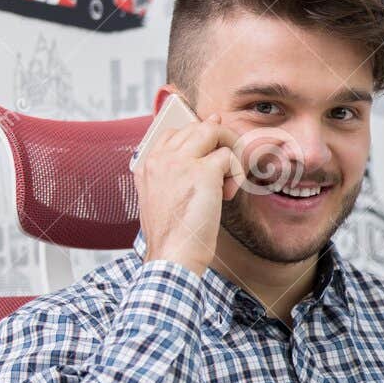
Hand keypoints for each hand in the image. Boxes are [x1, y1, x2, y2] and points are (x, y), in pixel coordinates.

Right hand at [135, 113, 245, 275]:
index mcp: (147, 165)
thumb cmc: (172, 235)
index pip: (173, 132)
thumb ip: (174, 176)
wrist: (172, 255)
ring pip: (213, 131)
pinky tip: (227, 195)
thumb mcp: (162, 200)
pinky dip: (236, 174)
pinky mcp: (203, 172)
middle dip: (220, 141)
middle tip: (227, 168)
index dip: (198, 136)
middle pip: (196, 127)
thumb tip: (200, 157)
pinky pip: (229, 157)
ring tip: (228, 181)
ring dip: (230, 152)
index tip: (213, 149)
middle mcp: (161, 158)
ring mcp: (181, 162)